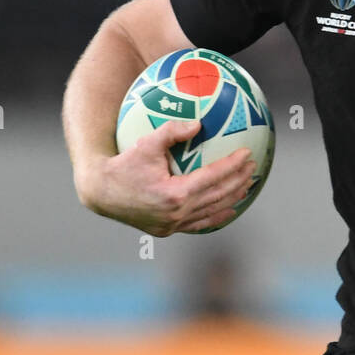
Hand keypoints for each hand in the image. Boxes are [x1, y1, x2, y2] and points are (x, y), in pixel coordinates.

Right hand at [77, 119, 255, 236]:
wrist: (100, 193)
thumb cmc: (123, 164)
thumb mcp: (146, 143)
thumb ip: (172, 131)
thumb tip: (198, 123)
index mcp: (175, 194)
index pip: (213, 178)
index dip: (233, 165)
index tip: (247, 153)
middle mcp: (177, 214)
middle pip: (218, 196)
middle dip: (239, 181)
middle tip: (254, 166)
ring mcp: (173, 225)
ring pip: (211, 212)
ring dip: (232, 198)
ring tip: (247, 186)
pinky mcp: (167, 230)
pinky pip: (198, 224)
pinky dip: (215, 216)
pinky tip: (227, 209)